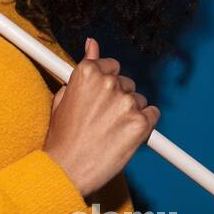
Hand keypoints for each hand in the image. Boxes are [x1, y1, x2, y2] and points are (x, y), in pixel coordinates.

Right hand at [43, 36, 159, 197]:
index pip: (110, 65)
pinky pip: (152, 114)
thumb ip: (83, 68)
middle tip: (102, 120)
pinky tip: (125, 136)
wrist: (67, 170)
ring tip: (110, 132)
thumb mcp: (64, 97)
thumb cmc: (61, 137)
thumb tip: (92, 43)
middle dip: (118, 98)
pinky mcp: (141, 123)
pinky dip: (144, 124)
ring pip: (138, 99)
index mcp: (87, 73)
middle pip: (126, 83)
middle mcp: (108, 83)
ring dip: (130, 112)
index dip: (106, 83)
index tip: (101, 97)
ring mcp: (126, 102)